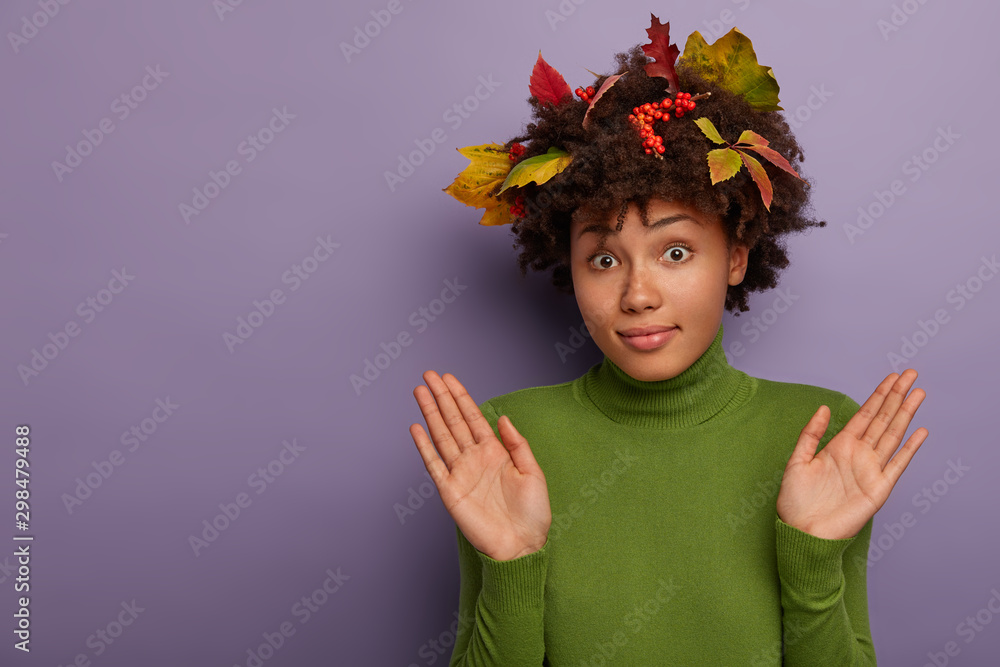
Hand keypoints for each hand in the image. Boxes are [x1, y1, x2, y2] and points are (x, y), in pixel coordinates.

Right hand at [409, 370, 550, 560]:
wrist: (522, 546)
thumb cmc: (532, 514)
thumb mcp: (533, 473)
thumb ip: (518, 444)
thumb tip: (503, 418)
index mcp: (495, 452)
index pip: (473, 418)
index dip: (461, 397)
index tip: (449, 378)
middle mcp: (474, 459)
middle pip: (453, 421)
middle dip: (441, 397)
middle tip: (429, 375)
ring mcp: (460, 474)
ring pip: (441, 436)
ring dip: (430, 414)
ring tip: (420, 392)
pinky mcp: (450, 491)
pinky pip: (434, 464)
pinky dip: (424, 447)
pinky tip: (416, 428)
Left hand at [777, 369, 927, 539]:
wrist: (802, 532)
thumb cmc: (796, 501)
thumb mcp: (797, 461)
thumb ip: (811, 434)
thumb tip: (824, 408)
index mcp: (840, 446)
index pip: (865, 414)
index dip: (879, 395)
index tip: (892, 377)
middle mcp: (859, 455)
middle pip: (883, 419)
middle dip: (897, 396)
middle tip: (912, 374)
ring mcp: (871, 470)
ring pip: (893, 435)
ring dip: (906, 414)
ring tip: (919, 393)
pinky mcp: (879, 489)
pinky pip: (897, 464)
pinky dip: (910, 449)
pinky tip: (920, 432)